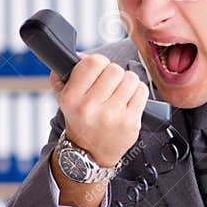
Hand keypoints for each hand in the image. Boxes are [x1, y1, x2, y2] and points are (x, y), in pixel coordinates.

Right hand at [49, 53, 148, 167]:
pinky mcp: (131, 122)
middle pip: (115, 69)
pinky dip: (138, 92)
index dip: (99, 63)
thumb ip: (66, 73)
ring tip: (119, 92)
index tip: (98, 71)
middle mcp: (91, 108)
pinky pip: (142, 91)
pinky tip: (128, 100)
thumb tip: (83, 55)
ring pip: (131, 78)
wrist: (90, 152)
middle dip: (114, 73)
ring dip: (127, 82)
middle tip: (109, 84)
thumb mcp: (63, 97)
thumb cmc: (80, 120)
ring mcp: (113, 116)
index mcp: (72, 98)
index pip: (93, 62)